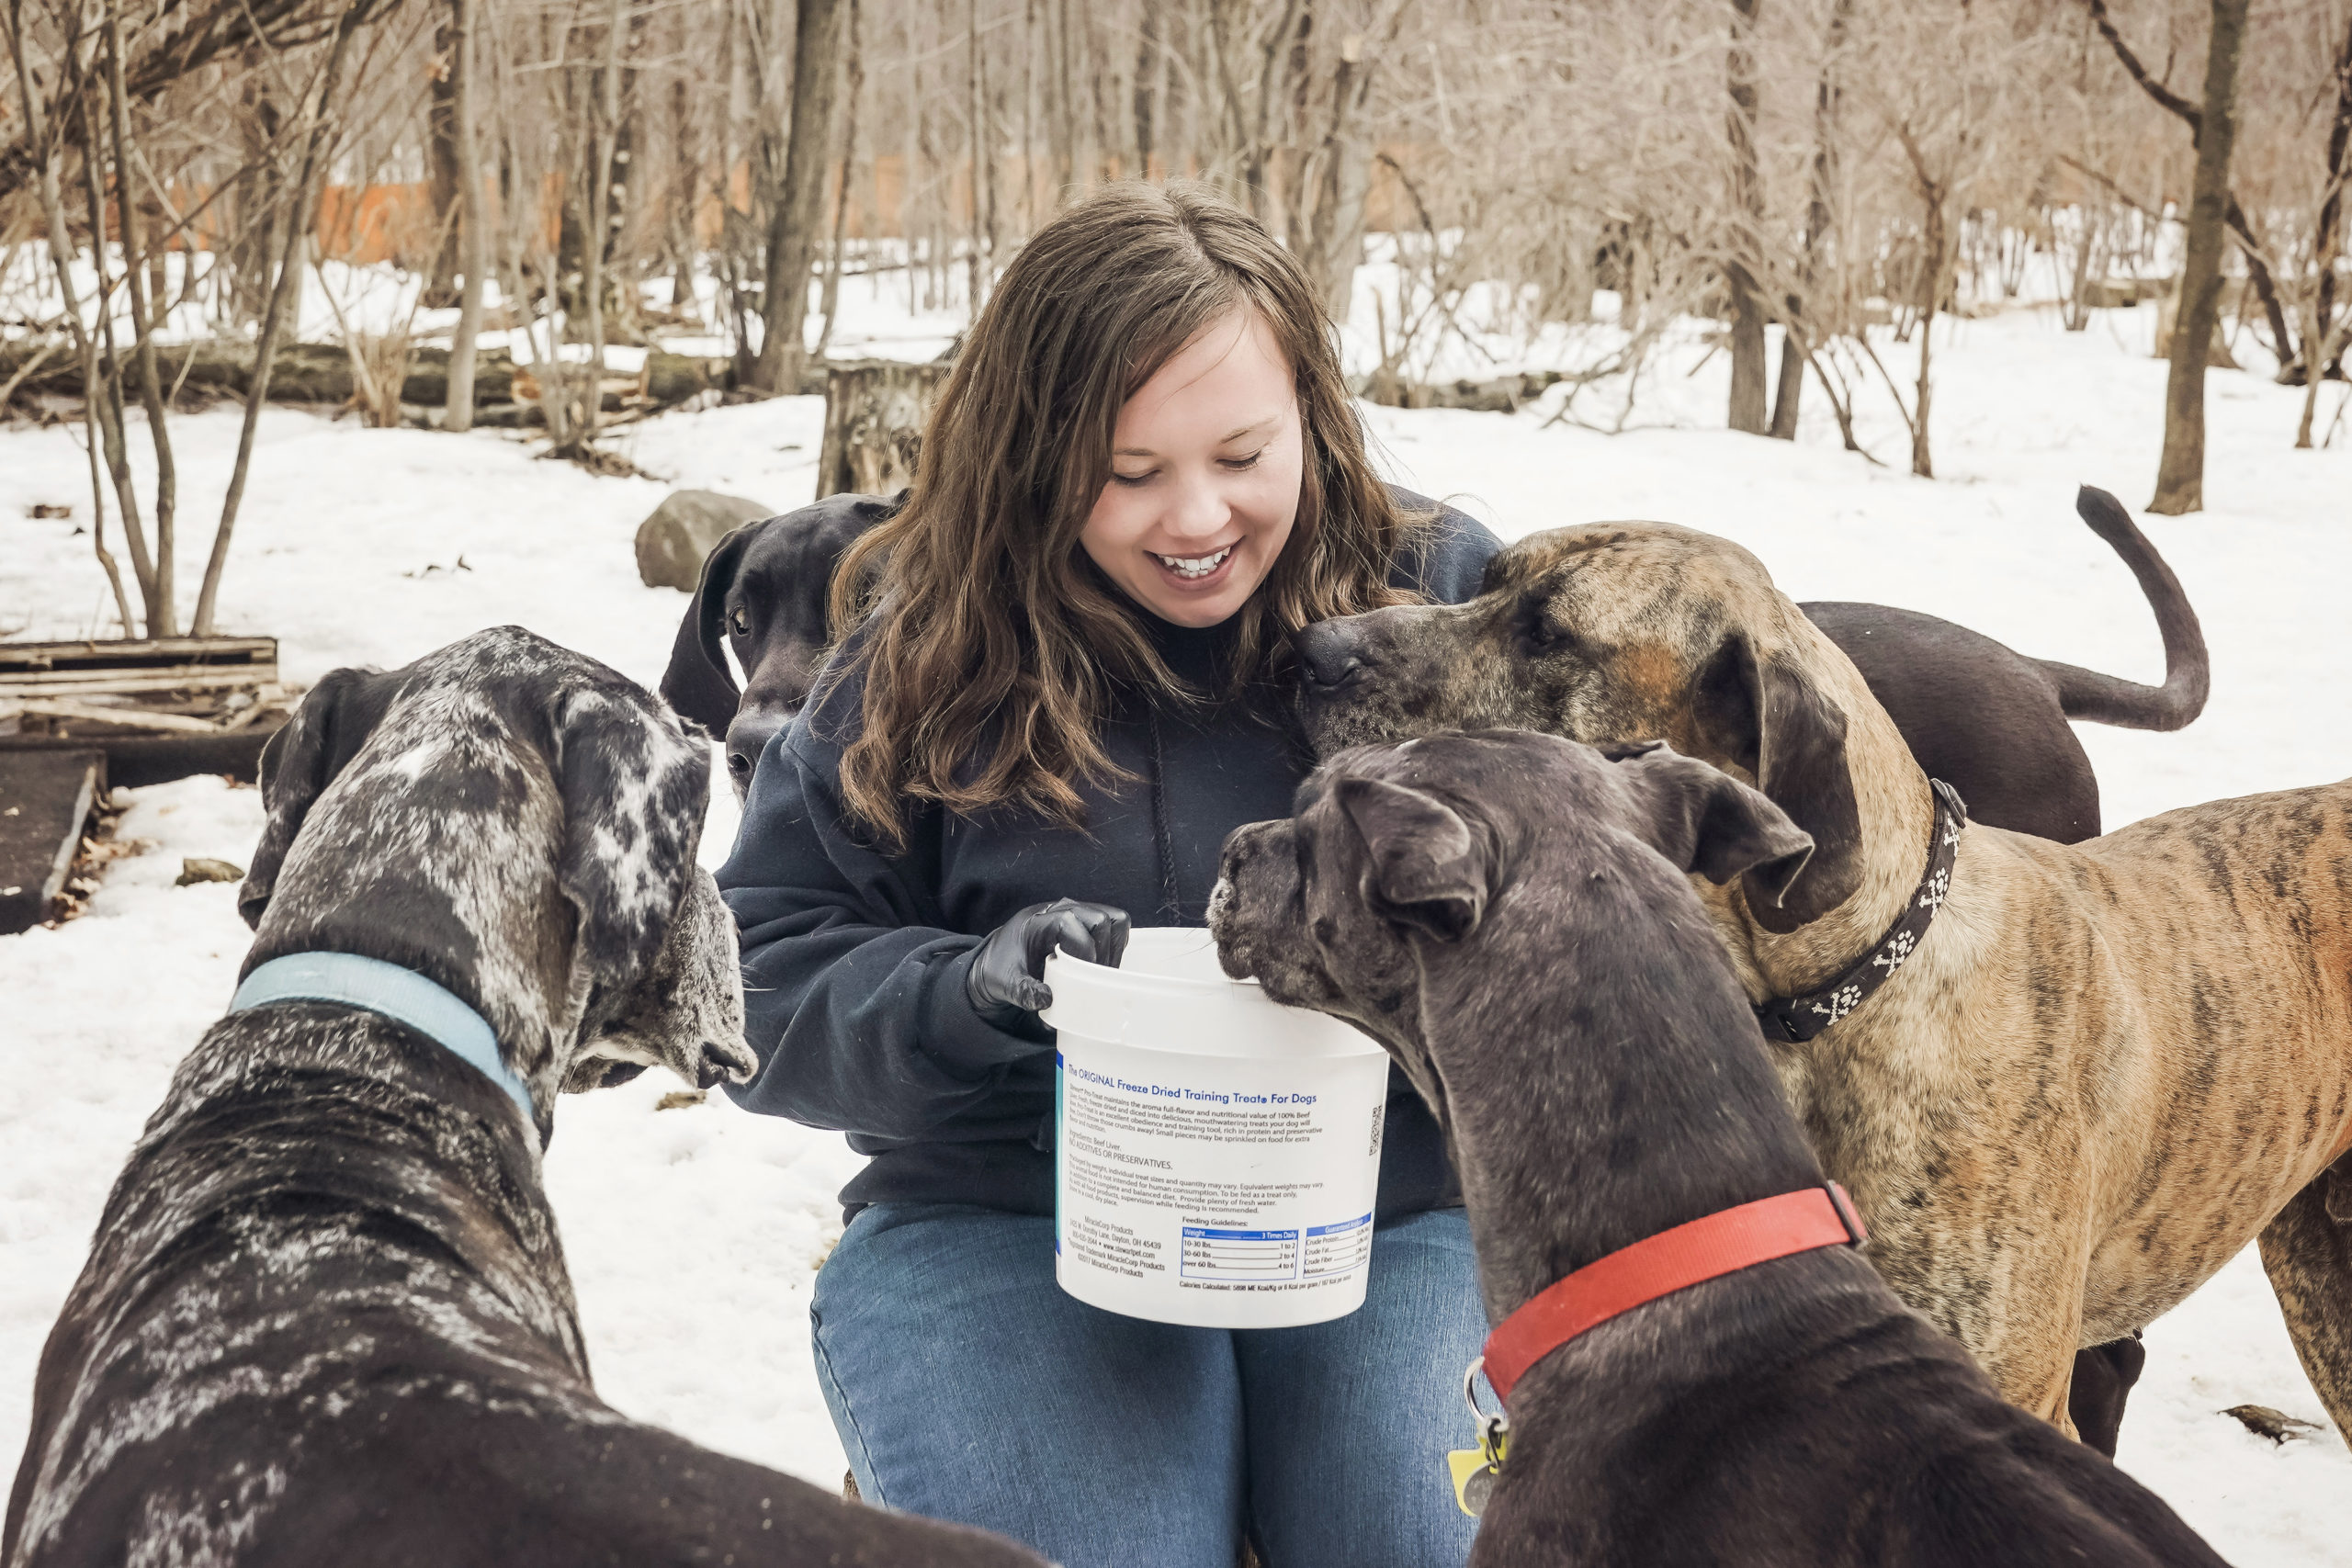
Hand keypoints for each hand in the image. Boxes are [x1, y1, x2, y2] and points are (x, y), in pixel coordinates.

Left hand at [966, 899, 1130, 1022]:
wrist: (996, 960)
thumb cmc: (1000, 969)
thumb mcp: (1004, 983)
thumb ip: (1023, 991)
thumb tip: (1048, 1000)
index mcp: (1039, 921)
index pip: (1072, 925)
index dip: (1084, 951)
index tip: (1082, 976)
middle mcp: (1060, 910)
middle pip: (1099, 919)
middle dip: (1103, 951)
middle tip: (1094, 978)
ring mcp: (1075, 913)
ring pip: (1113, 919)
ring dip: (1114, 947)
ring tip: (1101, 972)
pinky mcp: (1085, 923)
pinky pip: (1114, 926)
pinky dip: (1115, 946)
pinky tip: (1100, 966)